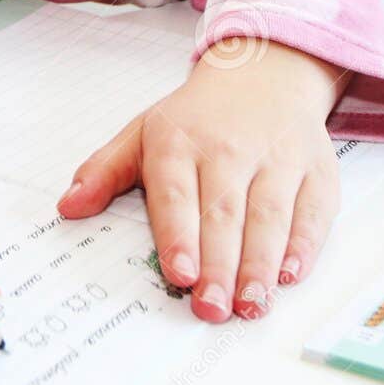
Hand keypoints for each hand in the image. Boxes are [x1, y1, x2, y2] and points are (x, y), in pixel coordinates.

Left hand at [56, 41, 351, 322]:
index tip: (179, 273)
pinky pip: (312, 210)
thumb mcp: (141, 134)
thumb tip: (68, 206)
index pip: (177, 194)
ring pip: (270, 216)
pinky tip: (289, 275)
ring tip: (250, 306)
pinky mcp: (315, 170)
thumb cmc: (196, 119)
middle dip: (220, 266)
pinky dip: (304, 244)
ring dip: (260, 265)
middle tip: (212, 308)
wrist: (262, 76)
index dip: (179, 235)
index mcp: (179, 142)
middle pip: (224, 213)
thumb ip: (104, 172)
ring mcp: (277, 158)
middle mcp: (229, 150)